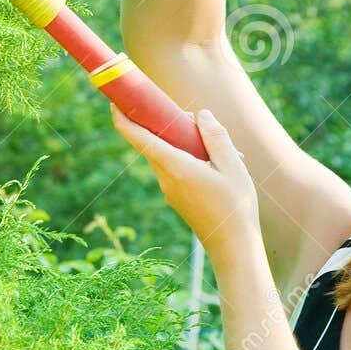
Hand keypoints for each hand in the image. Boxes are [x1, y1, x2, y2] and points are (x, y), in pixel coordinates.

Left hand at [110, 103, 259, 261]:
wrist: (233, 247)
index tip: (115, 102)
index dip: (123, 118)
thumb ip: (216, 137)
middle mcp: (166, 178)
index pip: (139, 138)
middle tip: (190, 118)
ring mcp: (168, 190)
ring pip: (164, 154)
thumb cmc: (235, 207)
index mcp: (176, 167)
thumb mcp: (233, 166)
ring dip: (179, 142)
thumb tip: (201, 114)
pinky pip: (173, 167)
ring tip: (215, 146)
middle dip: (163, 123)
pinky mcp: (175, 197)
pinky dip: (185, 157)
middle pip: (152, 142)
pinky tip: (214, 164)